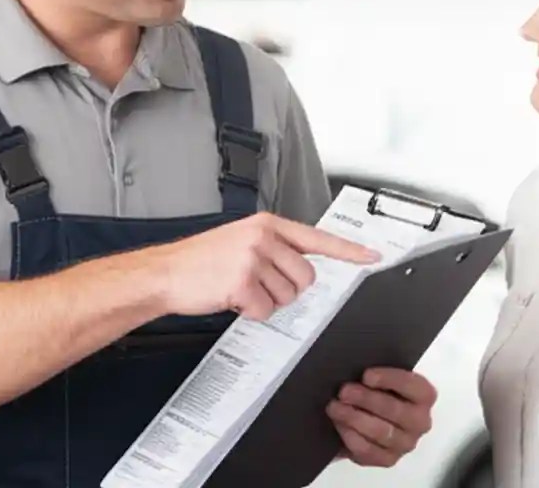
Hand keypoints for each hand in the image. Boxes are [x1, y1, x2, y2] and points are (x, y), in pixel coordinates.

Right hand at [154, 213, 379, 320]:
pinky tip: (232, 299)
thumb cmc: (200, 261)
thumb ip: (273, 248)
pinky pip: (266, 311)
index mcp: (267, 225)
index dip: (348, 251)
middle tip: (258, 286)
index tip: (372, 256)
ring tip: (239, 289)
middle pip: (306, 278)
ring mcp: (253, 259)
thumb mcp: (240, 240)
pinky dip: (251, 313)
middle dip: (286, 290)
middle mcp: (263, 238)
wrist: (165, 273)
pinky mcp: (243, 282)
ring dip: (266, 302)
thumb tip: (301, 268)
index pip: (317, 238)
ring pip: (287, 297)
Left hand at [327, 367, 437, 467]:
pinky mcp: (388, 459)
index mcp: (424, 396)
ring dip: (354, 417)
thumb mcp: (379, 377)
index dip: (389, 379)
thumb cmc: (375, 390)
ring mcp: (406, 444)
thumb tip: (355, 371)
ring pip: (380, 432)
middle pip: (395, 410)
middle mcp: (420, 421)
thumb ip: (375, 374)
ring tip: (334, 407)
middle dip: (366, 399)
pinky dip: (350, 436)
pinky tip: (338, 424)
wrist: (365, 415)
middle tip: (343, 392)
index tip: (366, 375)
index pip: (412, 385)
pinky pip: (368, 451)